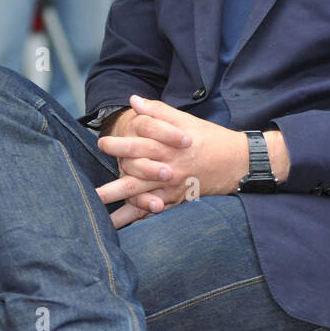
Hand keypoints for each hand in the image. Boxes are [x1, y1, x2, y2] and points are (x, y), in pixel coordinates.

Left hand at [95, 95, 250, 226]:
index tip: (101, 143)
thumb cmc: (211, 138)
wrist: (239, 161)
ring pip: (143, 200)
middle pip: (136, 177)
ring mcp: (174, 188)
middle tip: (90, 191)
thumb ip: (159, 111)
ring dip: (121, 210)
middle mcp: (169, 169)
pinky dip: (142, 222)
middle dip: (112, 185)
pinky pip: (158, 213)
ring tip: (100, 221)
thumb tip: (134, 100)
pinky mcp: (180, 200)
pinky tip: (126, 230)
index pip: (139, 145)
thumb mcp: (187, 120)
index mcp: (169, 147)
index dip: (119, 144)